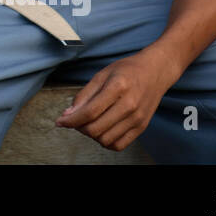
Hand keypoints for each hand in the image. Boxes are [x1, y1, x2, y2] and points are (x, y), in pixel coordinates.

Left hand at [55, 50, 177, 151]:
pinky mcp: (142, 127)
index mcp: (117, 87)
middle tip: (76, 120)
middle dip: (79, 128)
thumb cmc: (127, 70)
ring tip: (90, 123)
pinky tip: (102, 130)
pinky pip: (119, 145)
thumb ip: (84, 95)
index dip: (71, 120)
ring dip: (92, 135)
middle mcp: (129, 105)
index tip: (60, 122)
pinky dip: (106, 142)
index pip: (89, 112)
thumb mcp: (101, 74)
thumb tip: (68, 115)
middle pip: (96, 129)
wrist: (155, 72)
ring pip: (105, 140)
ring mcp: (137, 118)